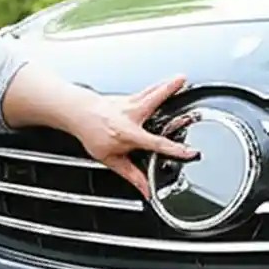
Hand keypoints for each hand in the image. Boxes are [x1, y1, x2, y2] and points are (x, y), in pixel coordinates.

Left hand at [71, 75, 198, 198]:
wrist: (78, 113)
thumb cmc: (92, 133)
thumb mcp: (110, 159)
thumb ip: (131, 175)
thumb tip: (145, 189)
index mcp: (127, 133)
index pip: (155, 143)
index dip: (174, 149)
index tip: (189, 152)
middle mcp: (130, 114)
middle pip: (152, 101)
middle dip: (167, 92)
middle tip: (182, 83)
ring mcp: (129, 102)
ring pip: (151, 91)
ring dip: (166, 85)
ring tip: (181, 78)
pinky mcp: (129, 97)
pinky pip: (146, 91)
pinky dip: (158, 88)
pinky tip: (167, 84)